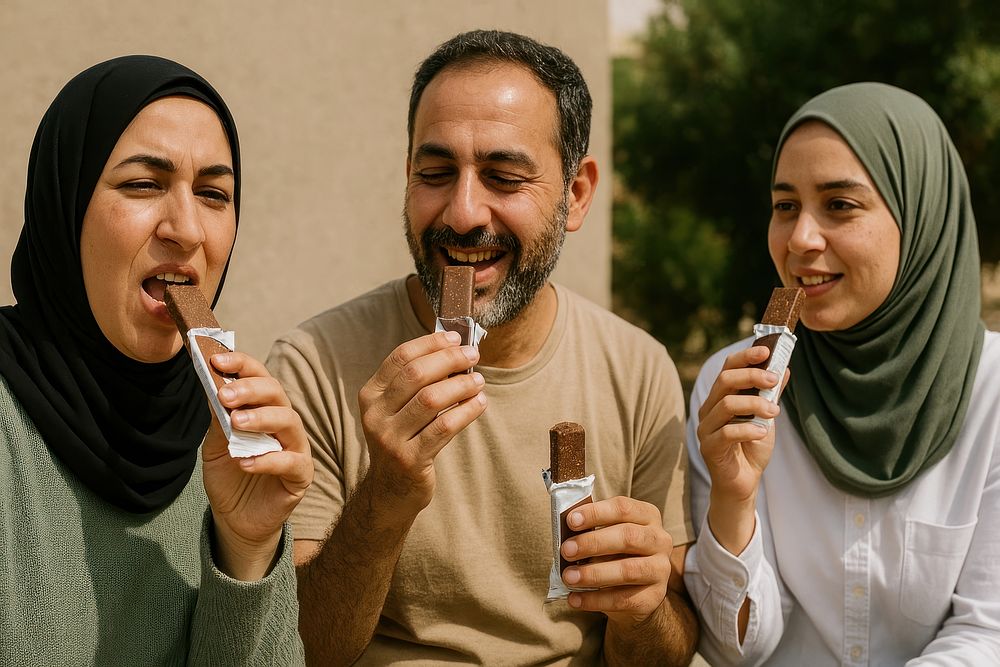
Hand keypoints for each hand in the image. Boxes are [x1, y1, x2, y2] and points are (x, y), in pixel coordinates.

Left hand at [202, 351, 312, 580]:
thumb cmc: (230, 475)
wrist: (235, 518)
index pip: (259, 377)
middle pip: (277, 394)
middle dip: (250, 390)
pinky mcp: (301, 476)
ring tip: (236, 423)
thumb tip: (211, 385)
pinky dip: (268, 460)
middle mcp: (284, 423)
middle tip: (225, 395)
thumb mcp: (215, 444)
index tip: (216, 360)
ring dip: (262, 419)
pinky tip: (244, 462)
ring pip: (289, 422)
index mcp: (264, 408)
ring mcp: (296, 448)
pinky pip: (291, 462)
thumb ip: (218, 418)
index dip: (241, 365)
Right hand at [358, 331, 486, 517]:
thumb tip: (455, 349)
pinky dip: (466, 412)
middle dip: (449, 360)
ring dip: (461, 385)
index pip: (400, 358)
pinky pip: (444, 428)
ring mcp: (390, 439)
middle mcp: (375, 415)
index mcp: (370, 395)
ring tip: (479, 380)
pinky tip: (479, 403)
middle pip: (416, 375)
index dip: (429, 343)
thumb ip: (417, 383)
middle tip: (472, 355)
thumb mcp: (398, 410)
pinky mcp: (410, 459)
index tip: (454, 337)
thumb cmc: (403, 439)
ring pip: (431, 400)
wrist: (391, 490)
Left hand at [560, 497, 672, 627]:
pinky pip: (624, 599)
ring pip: (628, 570)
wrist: (636, 591)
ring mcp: (661, 569)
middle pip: (628, 537)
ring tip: (568, 577)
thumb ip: (590, 530)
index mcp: (647, 516)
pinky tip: (575, 599)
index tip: (571, 521)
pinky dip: (595, 600)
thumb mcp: (606, 535)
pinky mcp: (655, 597)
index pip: (623, 508)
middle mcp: (659, 540)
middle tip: (566, 550)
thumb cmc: (614, 553)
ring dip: (593, 574)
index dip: (596, 513)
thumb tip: (565, 532)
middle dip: (593, 543)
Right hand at [696, 344, 786, 552]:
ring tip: (774, 413)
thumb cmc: (752, 448)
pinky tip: (762, 433)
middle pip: (725, 380)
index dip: (745, 356)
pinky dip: (748, 430)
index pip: (728, 367)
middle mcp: (709, 409)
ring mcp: (706, 428)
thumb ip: (771, 394)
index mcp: (721, 397)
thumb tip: (785, 369)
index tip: (767, 350)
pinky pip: (727, 432)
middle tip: (774, 381)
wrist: (743, 483)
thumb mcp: (766, 417)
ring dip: (755, 405)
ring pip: (727, 404)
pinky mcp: (709, 447)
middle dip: (752, 376)